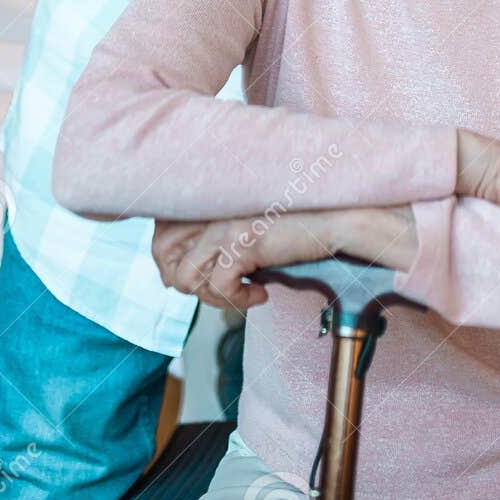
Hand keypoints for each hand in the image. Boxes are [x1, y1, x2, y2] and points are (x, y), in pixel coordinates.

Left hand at [151, 206, 415, 309]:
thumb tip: (194, 270)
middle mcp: (211, 208)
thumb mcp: (251, 222)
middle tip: (216, 290)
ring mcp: (224, 225)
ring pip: (187, 277)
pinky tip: (261, 293)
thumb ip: (221, 233)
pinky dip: (239, 300)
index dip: (171, 261)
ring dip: (212, 297)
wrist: (337, 216)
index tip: (195, 274)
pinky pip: (219, 288)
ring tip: (241, 293)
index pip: (162, 232)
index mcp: (211, 198)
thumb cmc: (300, 221)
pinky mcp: (242, 243)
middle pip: (164, 254)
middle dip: (185, 282)